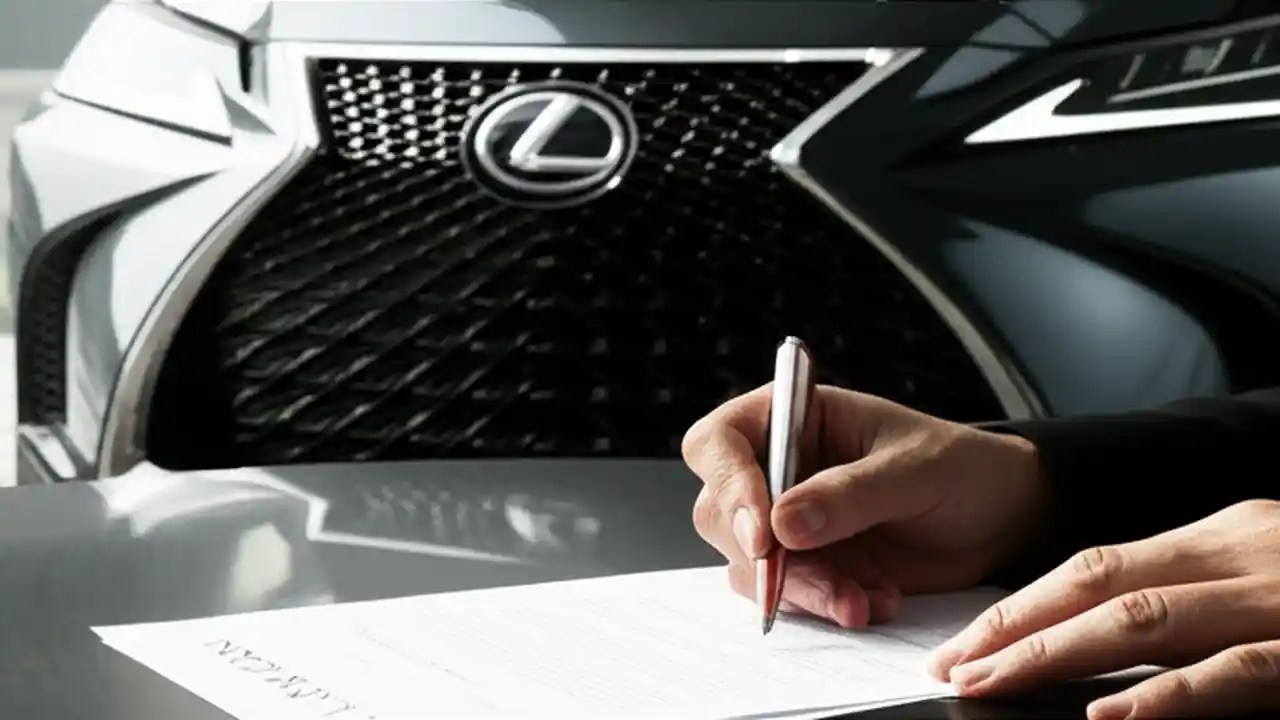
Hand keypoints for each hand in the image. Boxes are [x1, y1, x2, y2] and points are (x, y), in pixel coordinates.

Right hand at [682, 384, 1046, 628]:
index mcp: (790, 418)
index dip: (728, 484)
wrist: (1000, 519)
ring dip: (803, 590)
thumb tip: (783, 523)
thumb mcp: (914, 471)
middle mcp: (776, 468)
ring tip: (866, 598)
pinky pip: (786, 595)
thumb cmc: (961, 468)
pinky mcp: (806, 566)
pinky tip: (875, 601)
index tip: (763, 532)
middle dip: (767, 556)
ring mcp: (786, 522)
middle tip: (823, 580)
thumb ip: (849, 494)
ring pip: (750, 563)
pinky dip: (824, 606)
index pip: (719, 442)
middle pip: (720, 512)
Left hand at [928, 500, 1279, 718]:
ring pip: (1144, 619)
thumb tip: (1094, 642)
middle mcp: (1235, 558)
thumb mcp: (1262, 583)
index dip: (1020, 609)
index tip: (961, 648)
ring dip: (1056, 654)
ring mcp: (1272, 600)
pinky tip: (1107, 714)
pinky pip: (1234, 670)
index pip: (1094, 568)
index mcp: (1216, 540)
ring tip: (991, 683)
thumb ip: (1189, 607)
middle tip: (951, 668)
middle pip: (1099, 585)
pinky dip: (1165, 693)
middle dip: (1014, 629)